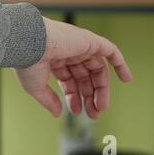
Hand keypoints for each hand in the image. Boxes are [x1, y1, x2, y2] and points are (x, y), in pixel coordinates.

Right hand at [14, 18, 131, 118]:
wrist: (27, 43)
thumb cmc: (27, 62)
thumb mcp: (36, 87)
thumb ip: (49, 100)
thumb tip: (58, 114)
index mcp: (54, 59)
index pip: (69, 80)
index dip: (74, 97)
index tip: (76, 111)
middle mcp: (68, 51)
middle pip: (85, 77)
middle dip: (89, 96)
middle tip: (93, 114)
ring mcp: (80, 45)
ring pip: (97, 69)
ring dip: (101, 89)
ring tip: (101, 107)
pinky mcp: (90, 41)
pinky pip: (111, 51)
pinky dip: (119, 63)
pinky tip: (126, 79)